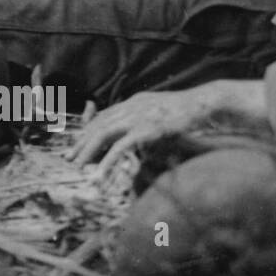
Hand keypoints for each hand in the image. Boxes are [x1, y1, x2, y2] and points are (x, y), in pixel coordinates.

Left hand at [70, 80, 266, 177]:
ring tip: (77, 166)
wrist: (205, 103)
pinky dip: (106, 163)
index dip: (89, 129)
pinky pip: (119, 148)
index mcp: (136, 100)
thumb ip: (148, 118)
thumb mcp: (163, 110)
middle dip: (82, 142)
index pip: (104, 115)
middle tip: (70, 157)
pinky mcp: (145, 129)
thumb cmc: (189, 110)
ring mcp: (138, 116)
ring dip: (87, 151)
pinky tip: (99, 175)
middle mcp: (132, 106)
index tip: (79, 143)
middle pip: (99, 124)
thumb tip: (140, 134)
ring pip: (103, 134)